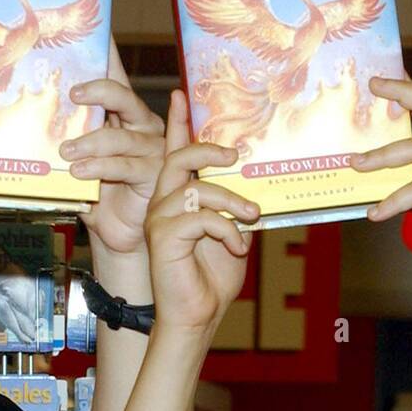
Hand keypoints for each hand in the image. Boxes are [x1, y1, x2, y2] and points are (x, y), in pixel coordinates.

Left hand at [61, 39, 165, 256]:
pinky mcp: (155, 173)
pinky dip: (102, 167)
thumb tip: (25, 118)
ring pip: (121, 135)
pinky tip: (81, 173)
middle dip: (99, 90)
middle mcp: (141, 124)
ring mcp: (152, 147)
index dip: (106, 52)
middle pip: (123, 96)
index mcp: (120, 114)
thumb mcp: (76, 162)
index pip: (113, 76)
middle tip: (73, 94)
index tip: (95, 29)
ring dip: (91, 142)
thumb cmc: (94, 193)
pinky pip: (127, 165)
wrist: (115, 233)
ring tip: (67, 153)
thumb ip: (64, 139)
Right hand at [143, 90, 259, 332]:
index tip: (182, 95)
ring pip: (198, 189)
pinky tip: (236, 246)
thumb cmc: (213, 278)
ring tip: (252, 218)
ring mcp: (160, 218)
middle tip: (237, 156)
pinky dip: (226, 229)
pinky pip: (200, 216)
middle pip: (180, 158)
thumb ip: (234, 207)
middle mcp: (163, 203)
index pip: (176, 153)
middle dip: (210, 151)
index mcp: (179, 198)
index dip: (177, 124)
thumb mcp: (233, 234)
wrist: (199, 315)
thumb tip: (250, 184)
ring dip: (233, 202)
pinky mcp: (163, 236)